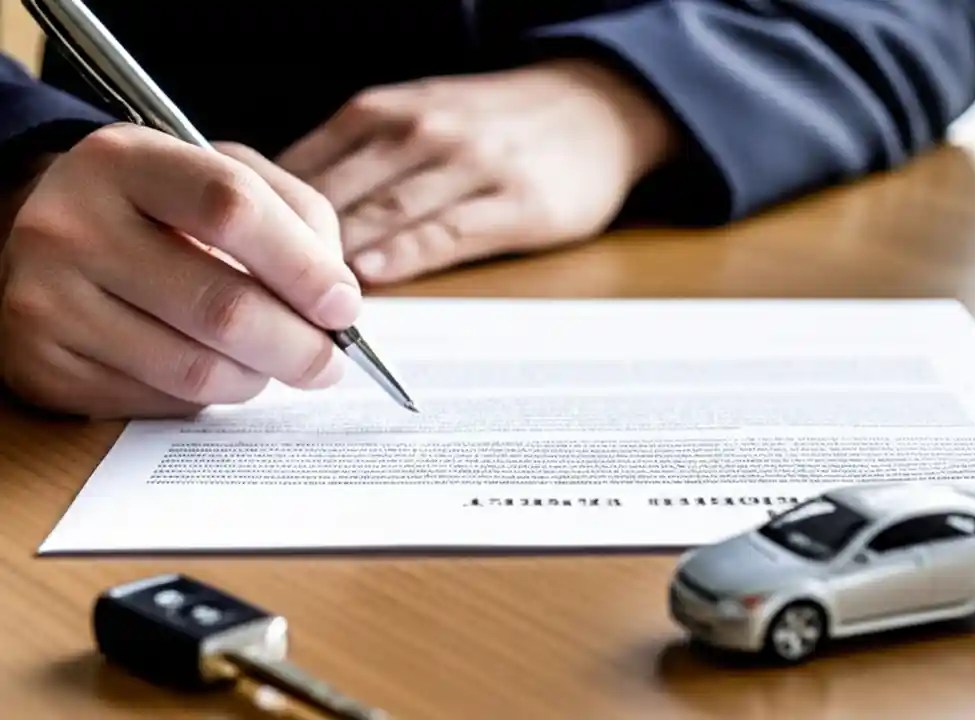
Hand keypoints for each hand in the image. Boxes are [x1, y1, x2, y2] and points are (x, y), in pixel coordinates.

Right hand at [0, 124, 361, 417]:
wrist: (47, 234)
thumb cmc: (162, 208)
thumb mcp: (226, 175)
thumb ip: (298, 218)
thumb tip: (336, 300)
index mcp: (125, 159)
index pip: (233, 209)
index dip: (303, 267)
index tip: (343, 307)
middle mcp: (71, 225)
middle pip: (222, 307)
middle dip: (298, 346)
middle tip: (328, 360)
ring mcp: (46, 299)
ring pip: (196, 369)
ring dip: (257, 377)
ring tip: (272, 361)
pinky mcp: (42, 365)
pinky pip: (159, 402)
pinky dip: (207, 396)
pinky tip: (210, 366)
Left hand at [277, 58, 676, 283]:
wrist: (595, 107)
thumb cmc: (494, 124)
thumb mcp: (415, 116)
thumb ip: (353, 159)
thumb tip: (276, 214)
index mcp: (382, 113)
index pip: (300, 169)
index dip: (258, 219)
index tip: (228, 262)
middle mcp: (418, 132)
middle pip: (333, 196)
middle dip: (287, 250)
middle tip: (247, 298)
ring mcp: (468, 165)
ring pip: (384, 214)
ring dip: (336, 262)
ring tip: (297, 305)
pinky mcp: (514, 202)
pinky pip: (447, 231)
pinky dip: (404, 255)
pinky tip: (374, 280)